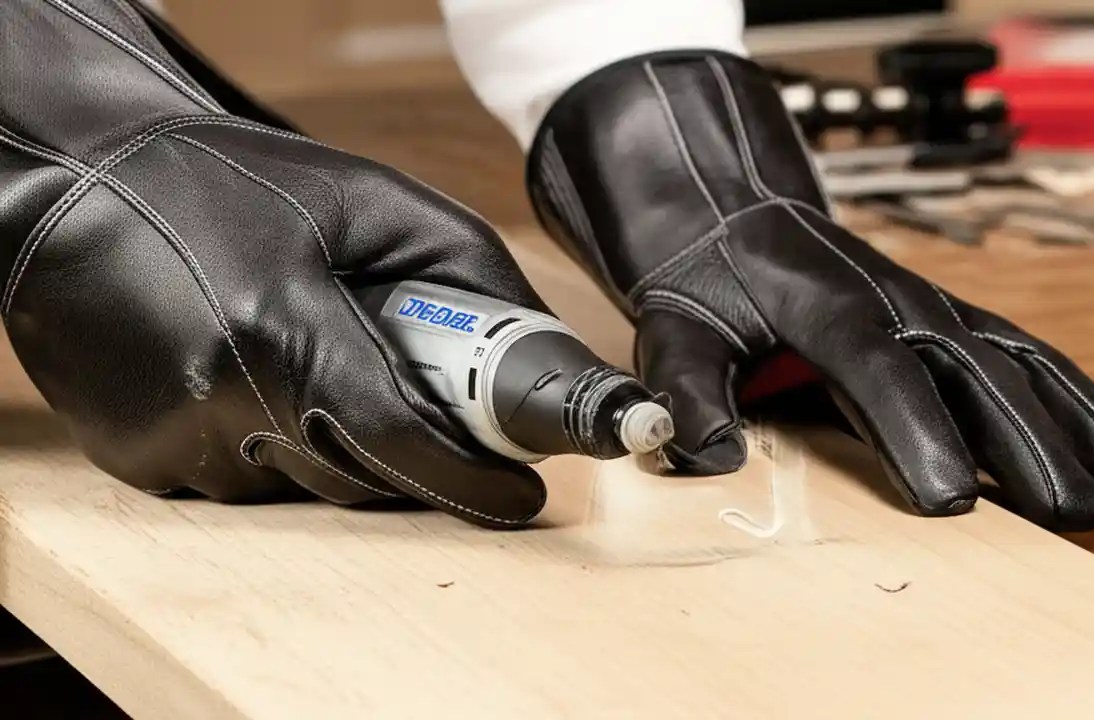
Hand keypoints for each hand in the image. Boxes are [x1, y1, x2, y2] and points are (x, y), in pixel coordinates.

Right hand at [1, 0, 546, 525]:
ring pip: (306, 487)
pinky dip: (277, 444)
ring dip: (341, 447)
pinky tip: (256, 375)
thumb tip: (534, 338)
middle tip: (434, 406)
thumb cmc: (221, 180)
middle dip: (416, 454)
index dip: (474, 477)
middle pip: (364, 477)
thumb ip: (463, 263)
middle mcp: (219, 401)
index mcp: (279, 329)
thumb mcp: (362, 194)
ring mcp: (170, 441)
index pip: (403, 441)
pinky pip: (244, 480)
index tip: (522, 489)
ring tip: (319, 360)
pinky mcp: (136, 460)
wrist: (70, 184)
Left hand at [526, 51, 1093, 529]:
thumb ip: (684, 390)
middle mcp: (897, 304)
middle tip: (1069, 515)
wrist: (735, 217)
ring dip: (1082, 424)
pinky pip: (1035, 359)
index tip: (949, 502)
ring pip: (1023, 363)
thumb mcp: (672, 333)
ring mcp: (937, 309)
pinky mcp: (958, 321)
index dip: (915, 430)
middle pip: (973, 371)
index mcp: (826, 308)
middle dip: (1026, 443)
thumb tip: (706, 452)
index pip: (878, 368)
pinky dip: (1087, 404)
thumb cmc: (707, 286)